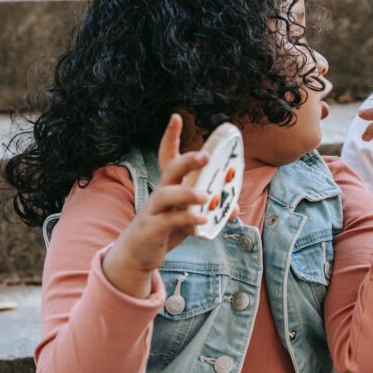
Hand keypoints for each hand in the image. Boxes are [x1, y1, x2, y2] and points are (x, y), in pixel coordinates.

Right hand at [103, 114, 209, 296]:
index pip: (167, 156)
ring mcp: (154, 210)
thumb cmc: (164, 230)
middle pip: (171, 169)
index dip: (170, 136)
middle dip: (188, 160)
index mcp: (169, 186)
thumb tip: (234, 206)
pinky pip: (169, 220)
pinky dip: (186, 218)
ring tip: (205, 196)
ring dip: (187, 193)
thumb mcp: (189, 219)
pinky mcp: (152, 228)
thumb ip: (210, 210)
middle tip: (206, 156)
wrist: (137, 254)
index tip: (176, 117)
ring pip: (167, 194)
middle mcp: (160, 193)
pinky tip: (202, 218)